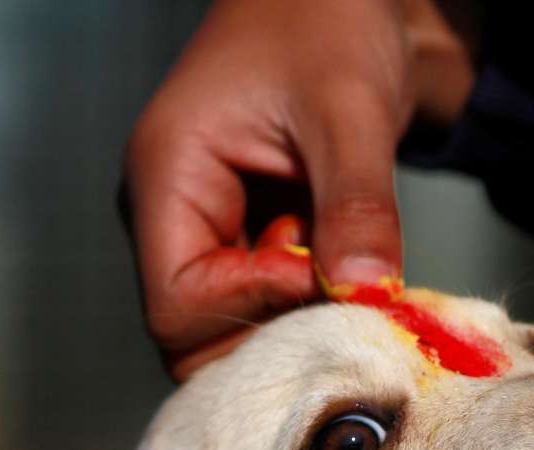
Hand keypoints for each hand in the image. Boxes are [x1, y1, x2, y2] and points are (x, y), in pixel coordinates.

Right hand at [122, 0, 472, 380]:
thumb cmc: (326, 20)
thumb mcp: (350, 109)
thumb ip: (355, 203)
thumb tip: (365, 294)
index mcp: (168, 176)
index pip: (176, 306)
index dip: (249, 309)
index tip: (318, 273)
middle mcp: (177, 214)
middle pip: (198, 333)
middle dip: (274, 327)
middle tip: (342, 289)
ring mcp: (211, 227)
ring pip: (239, 323)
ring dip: (302, 313)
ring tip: (347, 254)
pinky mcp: (250, 235)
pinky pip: (273, 298)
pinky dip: (317, 296)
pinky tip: (349, 253)